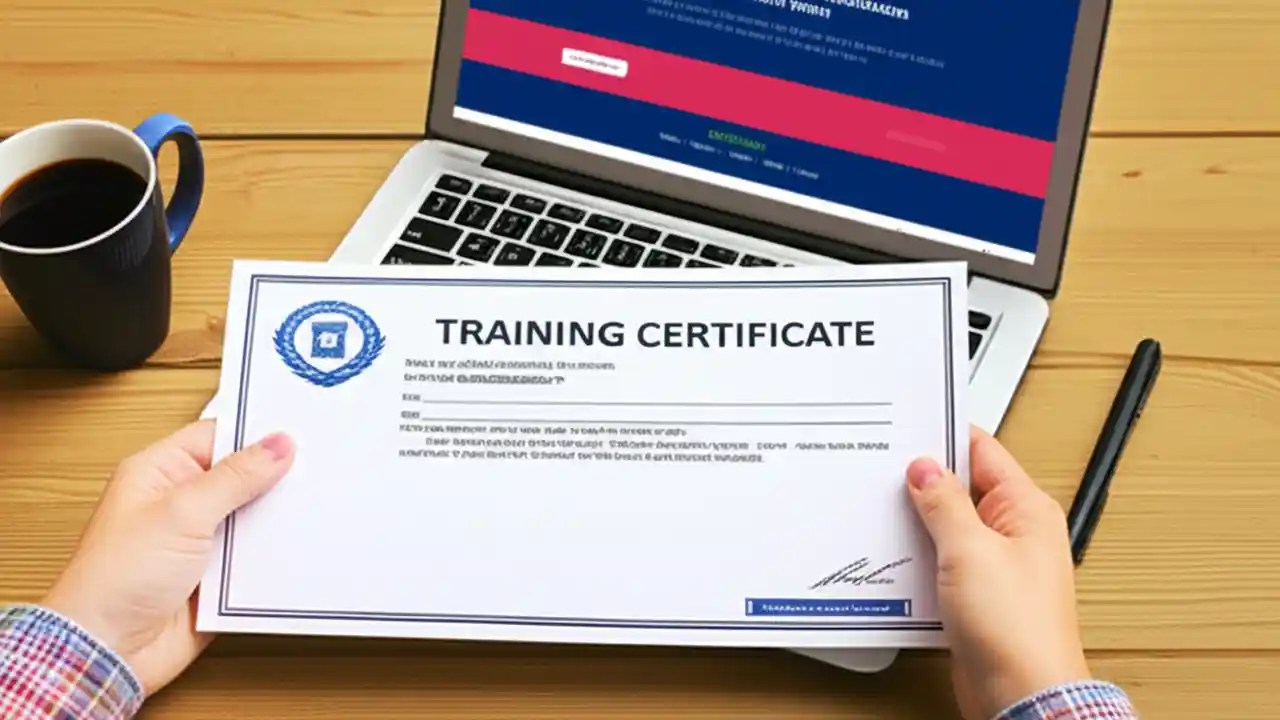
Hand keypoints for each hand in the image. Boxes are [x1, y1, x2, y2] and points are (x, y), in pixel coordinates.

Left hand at [42, 420, 294, 694]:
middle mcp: (179, 502)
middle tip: (311, 473)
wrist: (109, 650)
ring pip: (252, 516)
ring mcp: (198, 539)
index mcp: (159, 472)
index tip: (297, 435)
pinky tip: (292, 547)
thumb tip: (277, 445)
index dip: (256, 433)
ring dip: (273, 519)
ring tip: (306, 509)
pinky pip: (255, 554)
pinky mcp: (215, 574)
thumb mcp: (182, 513)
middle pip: (240, 475)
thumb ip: (236, 476)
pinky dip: (272, 553)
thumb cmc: (114, 579)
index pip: (218, 436)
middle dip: (273, 479)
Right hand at [906, 427, 1089, 719]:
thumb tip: (925, 469)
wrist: (1023, 694)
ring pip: (950, 526)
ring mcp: (997, 565)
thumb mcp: (969, 550)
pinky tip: (899, 556)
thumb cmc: (1018, 629)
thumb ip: (944, 504)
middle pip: (964, 488)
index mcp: (1027, 509)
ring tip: (887, 512)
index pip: (984, 452)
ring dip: (921, 522)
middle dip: (926, 481)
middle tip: (888, 471)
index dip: (945, 437)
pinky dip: (921, 556)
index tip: (910, 429)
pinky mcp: (979, 595)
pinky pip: (944, 561)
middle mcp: (1016, 533)